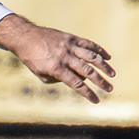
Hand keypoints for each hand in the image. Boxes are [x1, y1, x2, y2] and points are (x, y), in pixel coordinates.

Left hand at [0, 14, 115, 103]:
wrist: (26, 37)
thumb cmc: (32, 59)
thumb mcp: (41, 75)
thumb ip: (59, 79)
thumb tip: (77, 80)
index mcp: (56, 69)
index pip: (76, 84)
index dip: (87, 93)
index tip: (96, 100)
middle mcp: (64, 57)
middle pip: (87, 72)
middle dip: (100, 82)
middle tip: (110, 89)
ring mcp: (69, 46)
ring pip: (91, 57)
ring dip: (104, 66)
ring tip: (113, 74)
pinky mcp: (71, 38)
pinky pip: (88, 44)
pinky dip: (99, 50)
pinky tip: (107, 57)